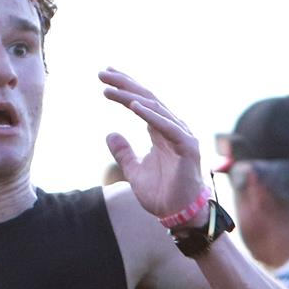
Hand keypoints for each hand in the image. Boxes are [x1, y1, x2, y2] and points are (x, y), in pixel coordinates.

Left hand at [100, 69, 207, 225]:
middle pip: (147, 99)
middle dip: (124, 84)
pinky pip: (167, 127)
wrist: (180, 216)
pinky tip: (133, 106)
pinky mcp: (187, 148)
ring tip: (108, 89)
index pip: (142, 103)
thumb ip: (123, 152)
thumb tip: (109, 134)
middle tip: (102, 72)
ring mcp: (181, 136)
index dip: (124, 88)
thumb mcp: (134, 171)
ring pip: (154, 109)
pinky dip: (151, 116)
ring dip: (131, 97)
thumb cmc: (162, 195)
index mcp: (160, 131)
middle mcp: (172, 128)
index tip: (104, 77)